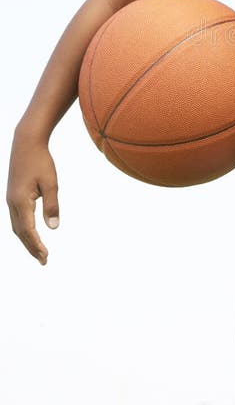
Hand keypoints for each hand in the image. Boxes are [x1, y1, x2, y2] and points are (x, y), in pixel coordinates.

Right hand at [6, 131, 59, 264]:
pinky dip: (23, 229)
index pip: (28, 231)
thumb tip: (53, 227)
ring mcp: (10, 199)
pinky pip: (17, 218)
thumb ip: (52, 205)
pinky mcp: (12, 195)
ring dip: (27, 240)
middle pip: (20, 232)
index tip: (45, 257)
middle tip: (44, 261)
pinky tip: (31, 233)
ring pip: (17, 226)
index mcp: (21, 202)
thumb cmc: (41, 161)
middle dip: (31, 247)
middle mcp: (12, 203)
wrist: (26, 143)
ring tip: (39, 251)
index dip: (36, 245)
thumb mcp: (51, 183)